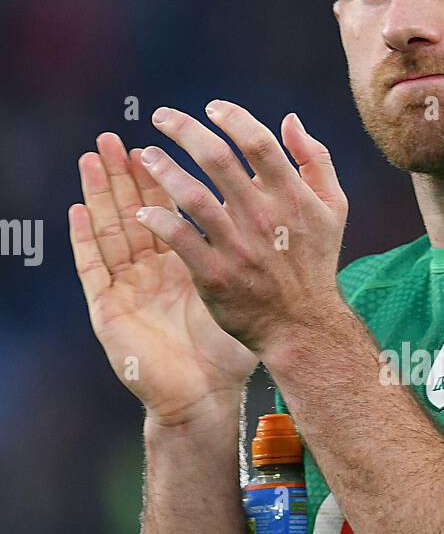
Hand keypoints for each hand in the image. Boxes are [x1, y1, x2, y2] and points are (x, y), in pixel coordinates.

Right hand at [70, 132, 257, 425]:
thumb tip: (276, 213)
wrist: (206, 397)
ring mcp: (128, 288)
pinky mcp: (109, 309)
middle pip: (133, 211)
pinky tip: (78, 210)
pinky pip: (93, 268)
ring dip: (100, 193)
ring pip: (110, 230)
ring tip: (93, 157)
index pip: (171, 209)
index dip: (163, 176)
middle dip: (125, 174)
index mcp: (184, 263)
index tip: (164, 139)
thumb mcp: (246, 294)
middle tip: (116, 136)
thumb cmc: (229, 352)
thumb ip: (257, 253)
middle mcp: (151, 272)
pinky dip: (84, 239)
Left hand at [131, 102, 348, 361]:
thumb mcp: (333, 208)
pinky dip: (159, 221)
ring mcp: (238, 247)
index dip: (231, 117)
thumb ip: (315, 160)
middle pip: (217, 159)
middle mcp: (263, 217)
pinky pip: (180, 239)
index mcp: (291, 196)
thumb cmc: (315, 262)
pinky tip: (144, 211)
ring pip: (192, 196)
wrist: (305, 326)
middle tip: (161, 116)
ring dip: (163, 170)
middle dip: (184, 129)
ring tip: (144, 156)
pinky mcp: (216, 275)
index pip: (257, 141)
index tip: (211, 108)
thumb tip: (289, 120)